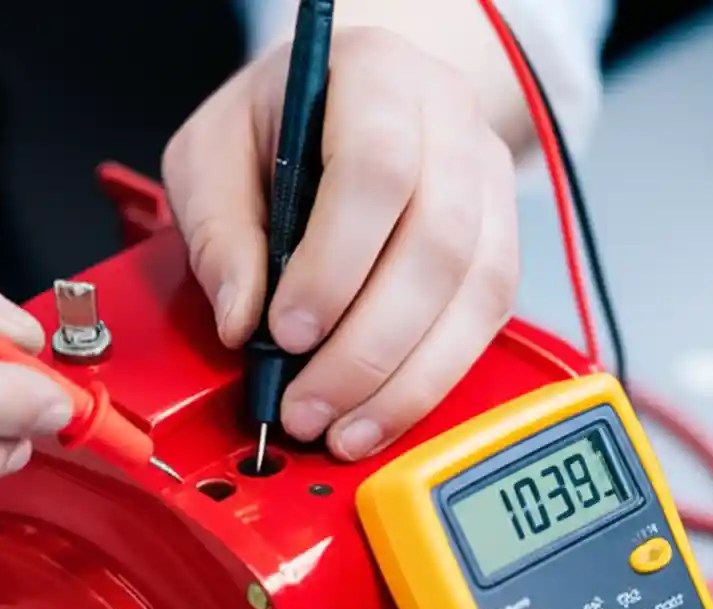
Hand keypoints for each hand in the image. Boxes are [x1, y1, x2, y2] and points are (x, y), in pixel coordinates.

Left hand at [163, 27, 519, 460]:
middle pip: (438, 242)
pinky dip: (434, 377)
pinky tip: (383, 411)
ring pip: (477, 290)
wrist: (348, 102)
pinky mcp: (501, 236)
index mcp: (375, 75)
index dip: (335, 262)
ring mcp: (487, 178)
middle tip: (307, 405)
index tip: (286, 329)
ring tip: (342, 428)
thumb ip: (219, 233)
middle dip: (367, 346)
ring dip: (406, 378)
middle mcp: (449, 120)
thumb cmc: (274, 124)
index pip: (376, 167)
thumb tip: (243, 324)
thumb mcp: (211, 155)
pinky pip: (487, 317)